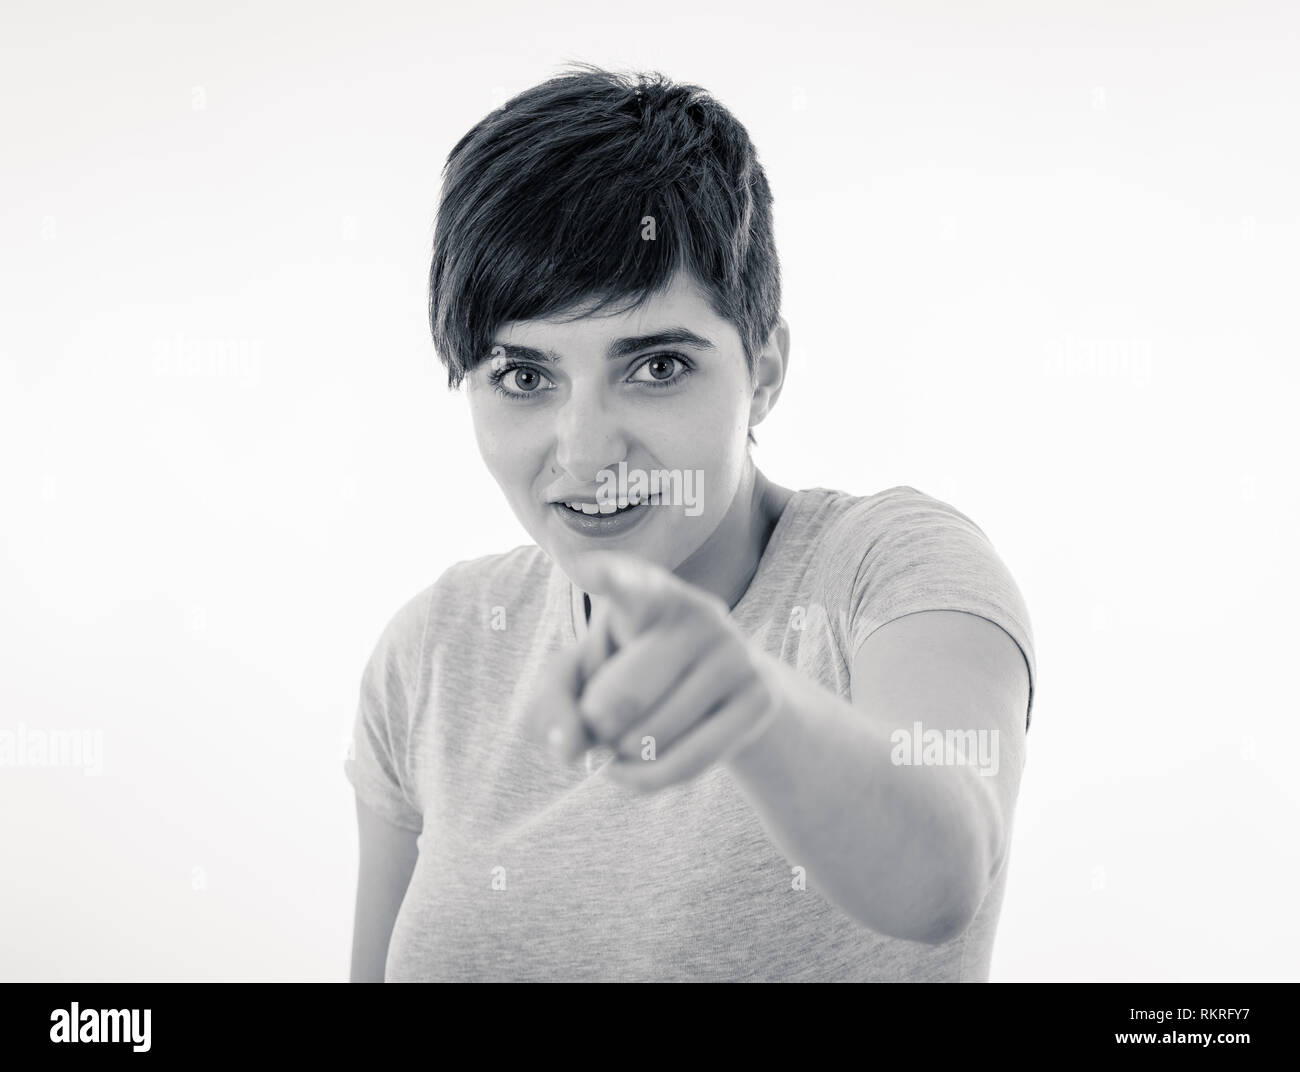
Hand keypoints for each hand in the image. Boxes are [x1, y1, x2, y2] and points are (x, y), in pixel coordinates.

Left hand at [522, 550, 786, 791]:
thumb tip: (569, 749)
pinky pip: (687, 762)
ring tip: (628, 734)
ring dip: (622, 752)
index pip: (629, 584)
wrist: (718, 692)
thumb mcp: (580, 677)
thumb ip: (554, 704)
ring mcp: (734, 652)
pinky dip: (645, 778)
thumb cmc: (630, 673)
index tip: (585, 569)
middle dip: (595, 725)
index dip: (610, 578)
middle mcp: (697, 612)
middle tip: (600, 719)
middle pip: (618, 700)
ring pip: (649, 737)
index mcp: (647, 592)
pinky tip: (631, 767)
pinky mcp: (759, 697)